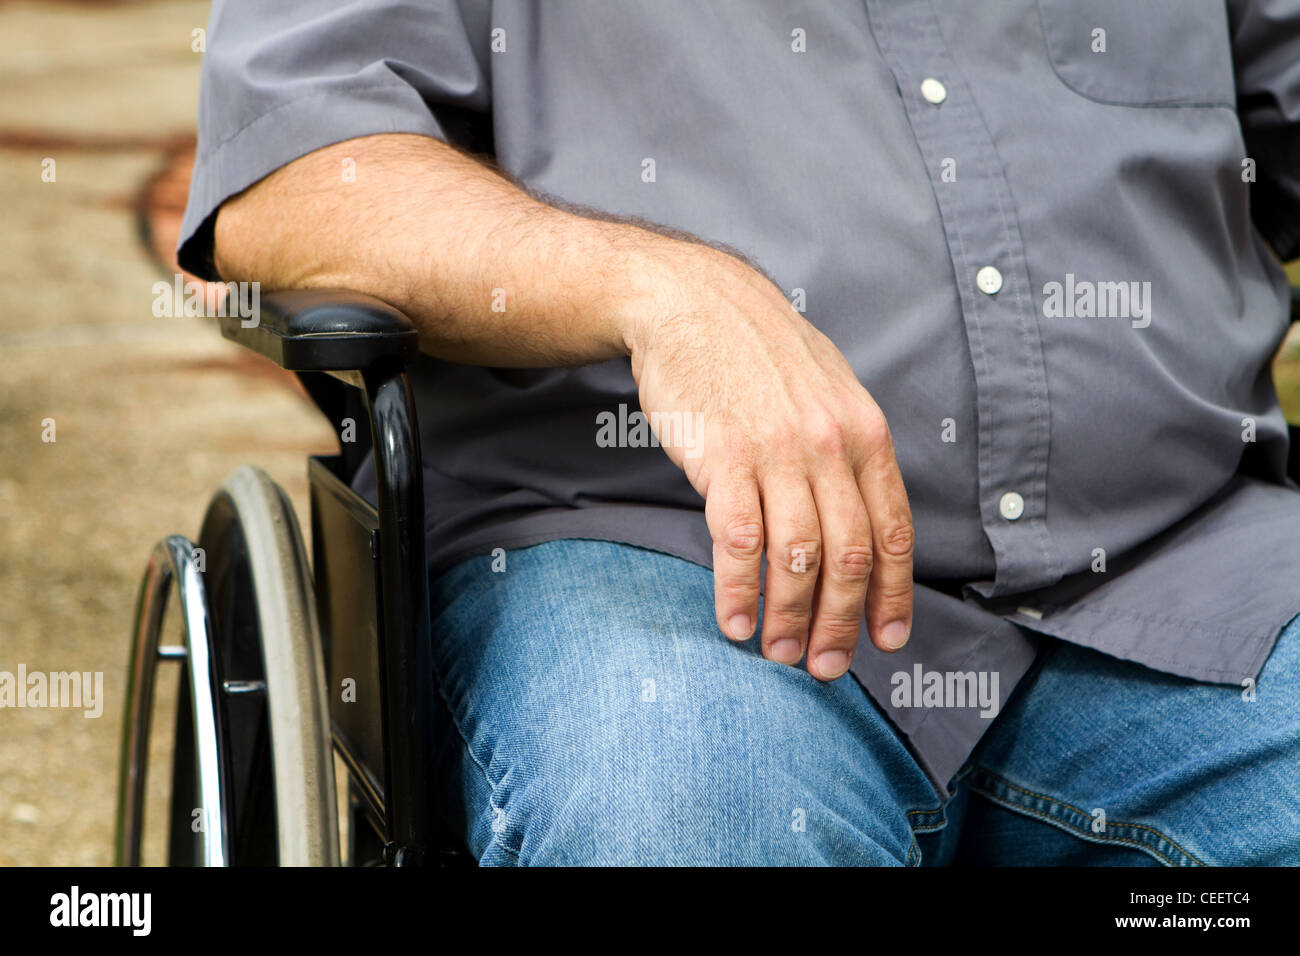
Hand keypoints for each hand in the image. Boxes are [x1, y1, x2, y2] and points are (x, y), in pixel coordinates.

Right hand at [620, 240, 914, 679]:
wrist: (692, 302)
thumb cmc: (757, 353)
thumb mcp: (828, 389)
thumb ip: (848, 451)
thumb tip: (860, 519)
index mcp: (864, 433)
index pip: (892, 531)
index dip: (893, 595)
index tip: (887, 640)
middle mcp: (829, 445)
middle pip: (848, 557)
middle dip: (841, 623)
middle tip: (826, 666)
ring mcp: (777, 451)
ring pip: (797, 557)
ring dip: (789, 618)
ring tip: (779, 654)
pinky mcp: (723, 456)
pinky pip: (738, 541)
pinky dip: (738, 590)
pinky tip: (733, 620)